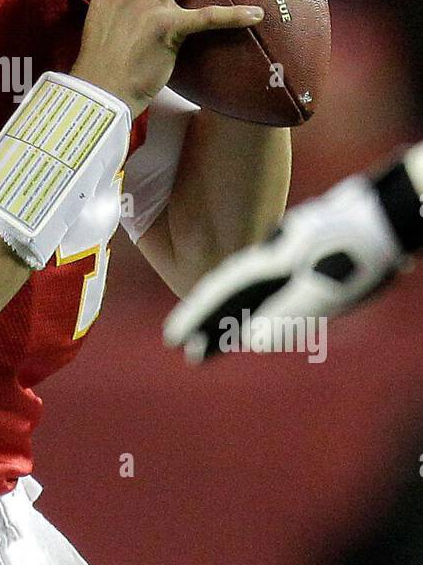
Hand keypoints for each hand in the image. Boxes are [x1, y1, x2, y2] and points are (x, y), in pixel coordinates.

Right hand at [162, 174, 405, 362]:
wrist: (391, 211)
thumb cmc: (361, 252)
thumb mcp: (328, 288)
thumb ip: (289, 314)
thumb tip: (251, 342)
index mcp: (272, 262)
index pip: (223, 293)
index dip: (197, 317)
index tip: (173, 339)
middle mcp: (273, 254)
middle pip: (233, 292)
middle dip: (211, 323)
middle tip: (190, 353)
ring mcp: (289, 252)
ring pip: (251, 287)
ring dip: (233, 315)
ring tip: (218, 341)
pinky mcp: (306, 253)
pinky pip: (270, 284)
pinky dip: (257, 302)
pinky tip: (260, 311)